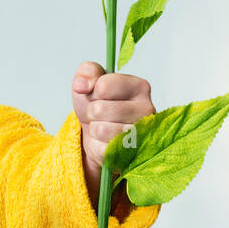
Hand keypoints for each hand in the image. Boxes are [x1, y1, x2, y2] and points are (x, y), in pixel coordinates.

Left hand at [72, 62, 154, 215]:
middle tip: (100, 115)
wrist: (96, 134)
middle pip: (99, 109)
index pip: (104, 86)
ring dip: (94, 129)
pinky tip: (106, 142)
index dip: (93, 91)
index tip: (99, 95)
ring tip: (103, 127)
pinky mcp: (133, 155)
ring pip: (100, 130)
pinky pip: (102, 149)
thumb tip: (81, 84)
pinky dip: (97, 146)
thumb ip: (87, 72)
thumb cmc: (97, 104)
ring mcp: (142, 135)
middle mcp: (147, 110)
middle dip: (91, 112)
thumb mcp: (90, 82)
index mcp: (140, 87)